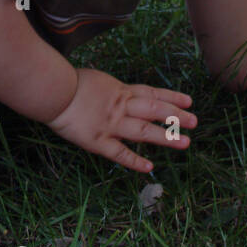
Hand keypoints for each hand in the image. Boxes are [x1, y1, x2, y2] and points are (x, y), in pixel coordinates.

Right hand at [46, 67, 196, 172]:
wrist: (52, 91)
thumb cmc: (69, 83)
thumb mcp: (97, 80)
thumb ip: (111, 91)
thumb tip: (122, 94)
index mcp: (120, 91)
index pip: (152, 93)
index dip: (172, 97)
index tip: (189, 102)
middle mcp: (120, 107)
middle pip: (154, 110)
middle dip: (176, 116)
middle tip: (194, 122)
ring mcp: (110, 124)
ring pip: (143, 131)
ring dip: (165, 137)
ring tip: (185, 143)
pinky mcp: (97, 141)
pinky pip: (119, 153)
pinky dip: (134, 161)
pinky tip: (150, 166)